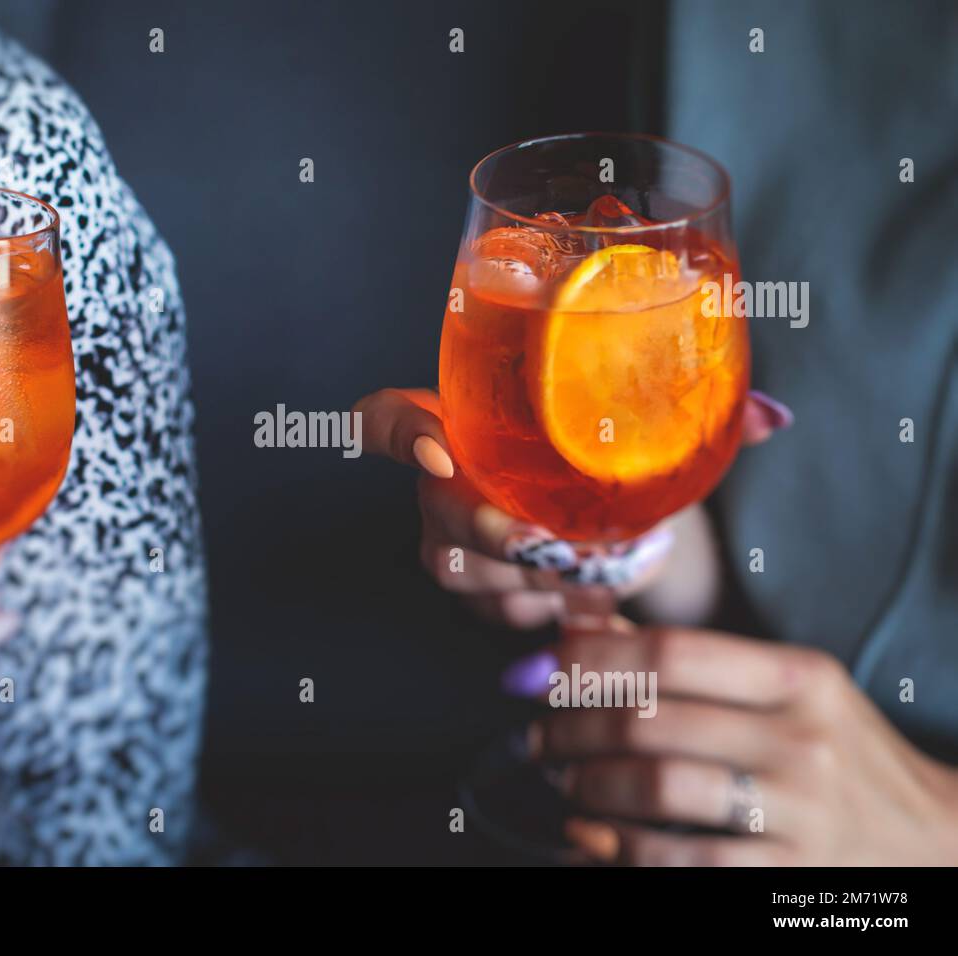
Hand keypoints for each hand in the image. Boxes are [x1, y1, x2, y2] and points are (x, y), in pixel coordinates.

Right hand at [352, 387, 790, 628]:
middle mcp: (444, 480)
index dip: (395, 435)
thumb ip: (701, 416)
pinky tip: (594, 609)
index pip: (387, 417)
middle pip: (433, 511)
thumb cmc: (610, 457)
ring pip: (458, 572)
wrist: (616, 512)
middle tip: (549, 548)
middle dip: (489, 536)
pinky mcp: (477, 590)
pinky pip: (490, 612)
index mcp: (467, 417)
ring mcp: (452, 540)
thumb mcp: (647, 431)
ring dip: (529, 583)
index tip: (438, 451)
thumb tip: (772, 416)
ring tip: (598, 577)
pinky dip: (544, 614)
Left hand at [516, 625, 957, 864]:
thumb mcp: (783, 689)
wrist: (930, 839)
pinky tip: (591, 838)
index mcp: (797, 677)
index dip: (585, 659)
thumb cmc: (836, 752)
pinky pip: (679, 862)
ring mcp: (798, 811)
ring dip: (586, 785)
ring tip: (562, 782)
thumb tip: (581, 626)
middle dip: (569, 729)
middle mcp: (800, 738)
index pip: (668, 652)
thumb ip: (685, 659)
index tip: (533, 672)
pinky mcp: (788, 877)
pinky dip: (618, 849)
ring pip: (657, 788)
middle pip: (649, 719)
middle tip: (535, 738)